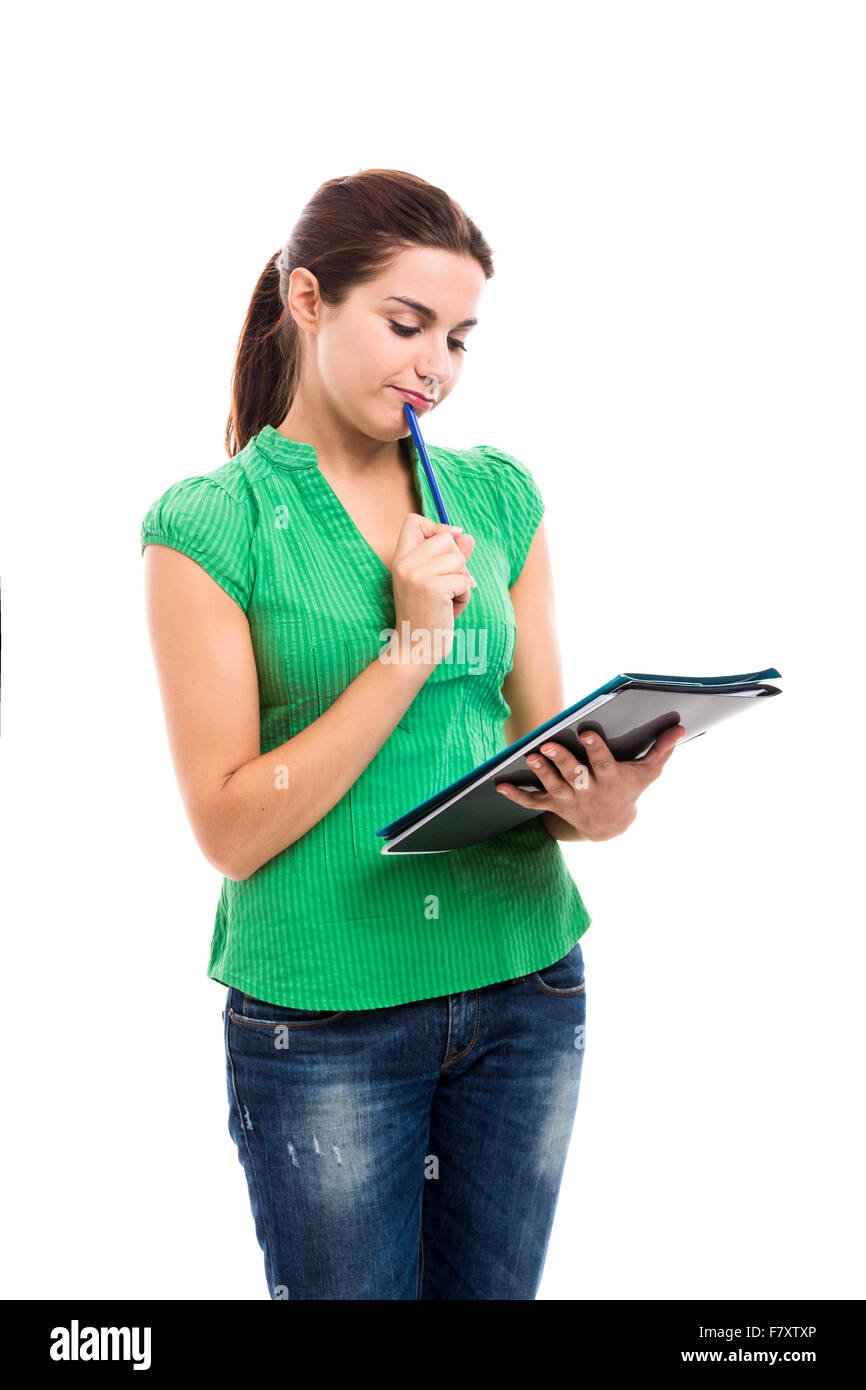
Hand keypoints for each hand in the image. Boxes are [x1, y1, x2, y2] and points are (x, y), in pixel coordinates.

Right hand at [390, 515, 475, 664]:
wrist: (416, 649)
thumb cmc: (427, 616)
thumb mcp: (435, 582)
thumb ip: (450, 558)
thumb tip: (467, 536)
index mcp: (400, 560)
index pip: (413, 521)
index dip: (436, 527)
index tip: (451, 541)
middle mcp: (405, 564)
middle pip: (446, 539)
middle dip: (458, 561)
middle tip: (449, 586)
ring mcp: (417, 576)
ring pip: (459, 560)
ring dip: (463, 581)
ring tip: (449, 600)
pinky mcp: (434, 589)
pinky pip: (465, 581)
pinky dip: (465, 596)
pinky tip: (450, 610)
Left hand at [495, 725, 686, 840]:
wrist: (610, 827)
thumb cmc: (629, 789)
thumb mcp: (648, 772)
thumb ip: (661, 749)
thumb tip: (679, 728)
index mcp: (609, 779)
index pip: (602, 763)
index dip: (595, 749)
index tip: (587, 732)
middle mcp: (588, 790)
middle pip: (573, 775)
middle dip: (561, 761)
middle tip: (548, 745)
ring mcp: (569, 799)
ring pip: (552, 786)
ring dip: (540, 772)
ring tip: (529, 756)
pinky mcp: (554, 805)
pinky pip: (533, 802)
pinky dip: (517, 795)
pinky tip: (500, 785)